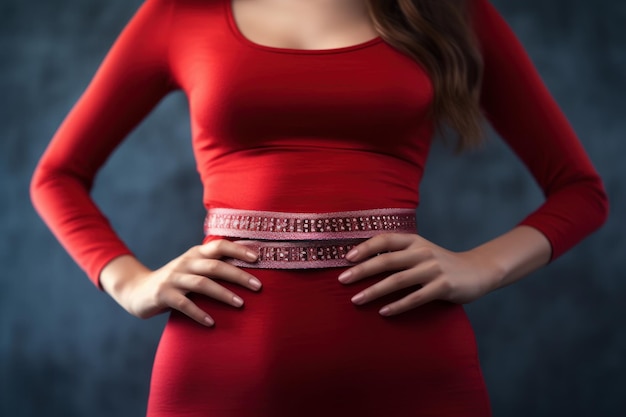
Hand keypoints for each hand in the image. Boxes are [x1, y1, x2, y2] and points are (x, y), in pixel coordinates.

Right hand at [105, 240, 261, 326]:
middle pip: (215, 266)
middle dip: (239, 275)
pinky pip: (184, 304)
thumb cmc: (176, 281)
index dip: (239, 250)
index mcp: (196, 254)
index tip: (259, 258)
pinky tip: (212, 323)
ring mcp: (173, 278)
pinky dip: (199, 313)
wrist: (138, 290)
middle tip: (259, 286)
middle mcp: (186, 263)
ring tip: (241, 304)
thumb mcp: (193, 268)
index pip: (219, 245)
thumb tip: (249, 269)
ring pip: (202, 284)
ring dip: (223, 294)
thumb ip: (214, 265)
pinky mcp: (163, 295)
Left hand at [337, 233, 501, 315]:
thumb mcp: (420, 251)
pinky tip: (383, 312)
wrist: (477, 271)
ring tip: (356, 300)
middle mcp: (422, 252)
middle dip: (362, 270)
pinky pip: (416, 298)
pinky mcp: (443, 286)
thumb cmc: (440, 263)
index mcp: (414, 241)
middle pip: (387, 260)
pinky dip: (398, 305)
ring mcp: (433, 269)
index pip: (385, 240)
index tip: (346, 258)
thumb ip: (398, 253)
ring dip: (374, 291)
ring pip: (398, 280)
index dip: (365, 247)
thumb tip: (363, 261)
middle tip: (342, 280)